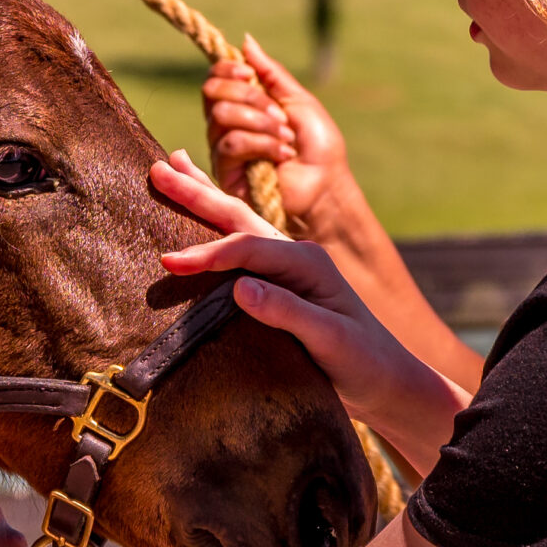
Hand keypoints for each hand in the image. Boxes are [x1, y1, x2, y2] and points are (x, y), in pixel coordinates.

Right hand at [151, 151, 411, 430]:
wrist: (389, 381)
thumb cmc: (364, 361)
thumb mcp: (331, 340)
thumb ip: (288, 312)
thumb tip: (239, 288)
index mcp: (307, 262)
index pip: (247, 248)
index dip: (207, 254)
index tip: (168, 262)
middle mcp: (295, 255)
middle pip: (237, 217)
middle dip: (196, 193)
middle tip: (157, 168)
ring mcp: (287, 266)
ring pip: (236, 222)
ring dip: (203, 196)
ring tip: (172, 165)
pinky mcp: (279, 283)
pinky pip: (239, 246)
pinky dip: (213, 225)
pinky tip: (199, 215)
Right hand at [202, 36, 362, 239]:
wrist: (326, 189)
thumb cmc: (318, 149)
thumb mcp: (299, 101)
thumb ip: (271, 73)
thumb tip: (245, 41)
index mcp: (244, 105)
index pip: (216, 78)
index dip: (228, 69)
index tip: (251, 74)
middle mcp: (227, 125)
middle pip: (212, 91)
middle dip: (249, 96)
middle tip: (279, 114)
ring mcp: (224, 150)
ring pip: (221, 115)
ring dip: (260, 122)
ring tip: (286, 137)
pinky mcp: (225, 174)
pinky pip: (230, 143)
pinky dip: (261, 143)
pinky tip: (281, 154)